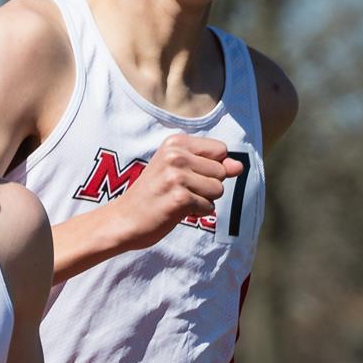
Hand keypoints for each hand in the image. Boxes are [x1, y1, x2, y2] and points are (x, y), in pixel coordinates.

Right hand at [111, 135, 241, 250]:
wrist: (123, 220)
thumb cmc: (154, 194)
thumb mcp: (180, 171)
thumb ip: (213, 165)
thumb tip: (239, 166)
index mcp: (175, 143)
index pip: (221, 150)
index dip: (210, 167)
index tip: (186, 175)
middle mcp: (175, 156)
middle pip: (221, 171)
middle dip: (207, 185)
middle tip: (178, 191)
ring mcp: (177, 177)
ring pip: (217, 190)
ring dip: (203, 200)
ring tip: (178, 200)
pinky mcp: (179, 198)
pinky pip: (209, 207)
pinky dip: (197, 213)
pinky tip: (176, 211)